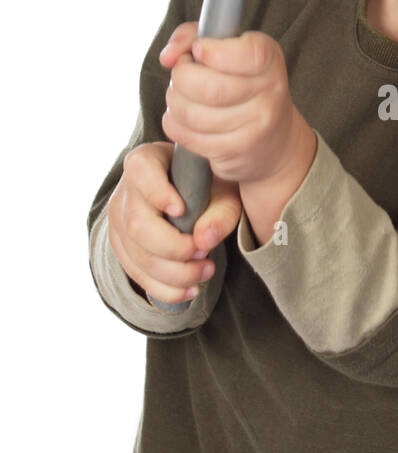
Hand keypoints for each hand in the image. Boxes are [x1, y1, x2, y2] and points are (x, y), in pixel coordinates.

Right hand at [108, 141, 241, 304]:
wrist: (191, 192)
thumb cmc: (207, 185)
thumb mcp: (224, 190)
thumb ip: (221, 211)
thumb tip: (204, 241)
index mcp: (147, 162)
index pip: (142, 172)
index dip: (158, 192)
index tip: (181, 210)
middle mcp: (125, 190)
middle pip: (138, 226)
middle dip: (174, 250)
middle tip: (205, 256)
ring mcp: (119, 220)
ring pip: (137, 255)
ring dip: (174, 275)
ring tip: (205, 272)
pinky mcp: (122, 246)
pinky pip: (135, 273)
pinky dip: (164, 289)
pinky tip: (189, 290)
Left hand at [159, 22, 298, 183]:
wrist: (273, 139)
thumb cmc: (241, 83)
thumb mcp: (228, 48)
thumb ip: (193, 36)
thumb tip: (168, 56)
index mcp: (269, 58)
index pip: (245, 54)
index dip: (212, 52)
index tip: (198, 50)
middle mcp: (269, 91)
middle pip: (209, 87)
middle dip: (181, 78)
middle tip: (182, 75)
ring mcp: (255, 125)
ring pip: (192, 114)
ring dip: (175, 103)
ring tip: (181, 97)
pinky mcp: (237, 150)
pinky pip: (188, 136)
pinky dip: (175, 125)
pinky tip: (184, 119)